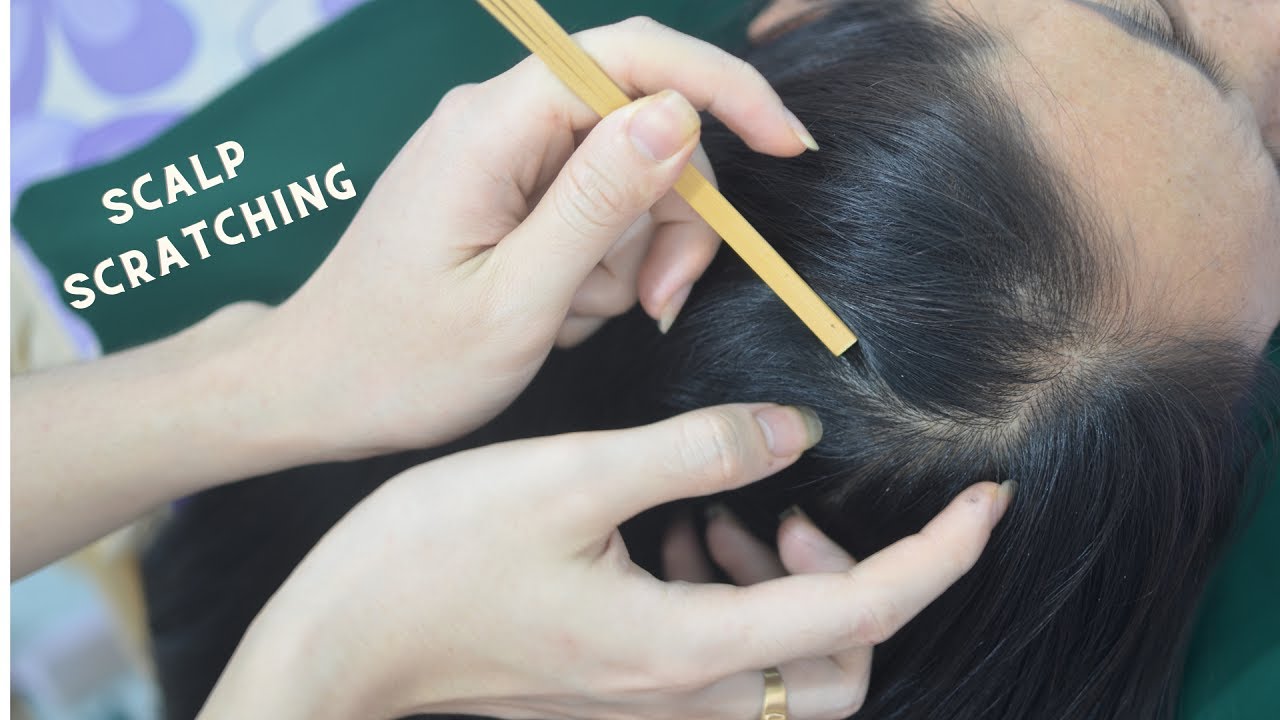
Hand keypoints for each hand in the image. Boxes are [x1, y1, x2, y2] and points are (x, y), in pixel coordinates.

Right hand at [200, 405, 1012, 719]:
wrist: (338, 648)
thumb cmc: (433, 561)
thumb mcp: (570, 477)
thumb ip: (694, 451)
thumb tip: (791, 434)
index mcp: (686, 647)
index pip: (864, 609)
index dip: (941, 553)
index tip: (987, 497)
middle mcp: (681, 698)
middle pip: (838, 668)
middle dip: (855, 581)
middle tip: (796, 504)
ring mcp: (645, 706)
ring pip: (782, 670)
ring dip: (785, 586)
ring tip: (724, 512)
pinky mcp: (614, 691)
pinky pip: (720, 662)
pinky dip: (728, 596)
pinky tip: (669, 535)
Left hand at [242, 18, 815, 459]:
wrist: (317, 390)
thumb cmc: (399, 361)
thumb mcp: (516, 297)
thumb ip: (600, 202)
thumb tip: (679, 116)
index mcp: (493, 127)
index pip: (634, 57)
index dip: (724, 90)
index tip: (789, 147)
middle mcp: (500, 121)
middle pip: (645, 126)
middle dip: (671, 216)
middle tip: (654, 302)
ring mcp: (504, 155)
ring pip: (631, 177)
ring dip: (632, 255)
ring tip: (580, 317)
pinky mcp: (508, 190)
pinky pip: (595, 210)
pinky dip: (601, 267)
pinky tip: (560, 310)